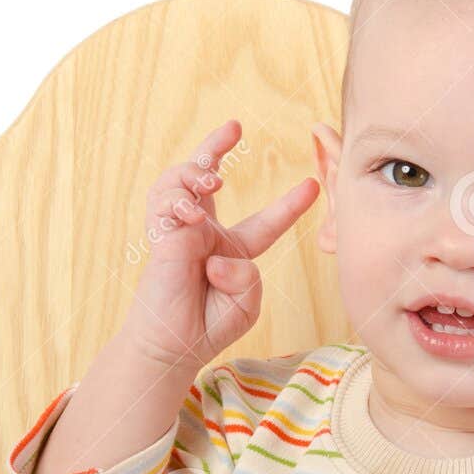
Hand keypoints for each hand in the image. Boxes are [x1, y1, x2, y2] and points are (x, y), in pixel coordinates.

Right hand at [123, 118, 319, 370]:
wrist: (174, 347)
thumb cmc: (208, 327)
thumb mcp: (246, 302)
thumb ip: (246, 275)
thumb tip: (215, 254)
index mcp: (232, 249)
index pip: (265, 222)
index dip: (289, 205)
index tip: (313, 186)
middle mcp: (204, 233)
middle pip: (206, 176)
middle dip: (216, 146)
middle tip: (234, 125)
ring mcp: (180, 231)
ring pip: (181, 180)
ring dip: (197, 170)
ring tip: (215, 181)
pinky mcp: (160, 236)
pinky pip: (165, 202)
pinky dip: (179, 200)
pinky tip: (192, 213)